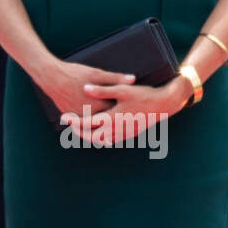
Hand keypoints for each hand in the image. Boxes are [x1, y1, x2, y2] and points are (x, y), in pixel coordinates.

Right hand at [41, 61, 136, 133]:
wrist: (52, 78)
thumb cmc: (75, 73)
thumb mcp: (97, 73)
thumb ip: (116, 78)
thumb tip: (133, 78)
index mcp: (99, 103)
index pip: (119, 112)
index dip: (129, 113)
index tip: (139, 114)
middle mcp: (90, 114)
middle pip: (109, 124)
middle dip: (120, 124)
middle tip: (132, 125)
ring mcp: (81, 118)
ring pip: (97, 128)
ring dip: (107, 130)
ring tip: (118, 130)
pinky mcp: (73, 118)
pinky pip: (85, 127)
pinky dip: (93, 129)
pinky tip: (100, 128)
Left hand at [74, 73, 191, 144]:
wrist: (163, 104)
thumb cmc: (143, 94)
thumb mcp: (121, 90)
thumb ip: (102, 90)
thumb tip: (85, 88)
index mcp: (112, 118)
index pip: (87, 123)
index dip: (73, 121)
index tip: (64, 117)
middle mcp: (116, 129)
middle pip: (91, 136)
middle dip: (79, 131)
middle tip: (69, 125)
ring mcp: (124, 134)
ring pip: (101, 140)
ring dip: (89, 136)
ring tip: (80, 128)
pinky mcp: (130, 134)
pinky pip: (111, 140)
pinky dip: (101, 138)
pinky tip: (98, 132)